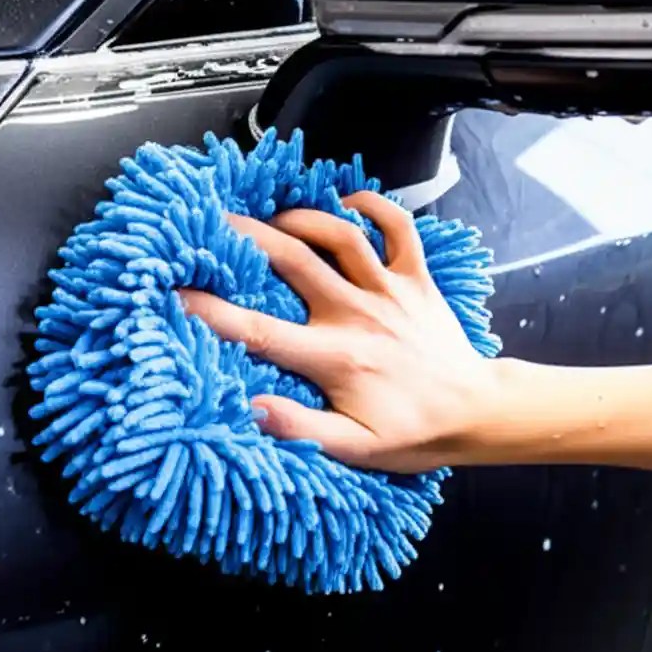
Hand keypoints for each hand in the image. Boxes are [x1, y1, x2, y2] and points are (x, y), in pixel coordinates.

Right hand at [181, 192, 498, 472]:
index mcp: (335, 358)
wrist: (475, 413)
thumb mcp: (356, 448)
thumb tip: (251, 407)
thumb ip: (302, 428)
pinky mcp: (417, 278)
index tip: (176, 292)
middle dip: (246, 236)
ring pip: (340, 234)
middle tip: (214, 223)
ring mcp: (390, 291)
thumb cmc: (412, 433)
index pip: (260, 330)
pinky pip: (399, 227)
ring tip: (272, 218)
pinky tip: (346, 204)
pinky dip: (374, 206)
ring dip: (301, 217)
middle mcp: (359, 315)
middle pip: (293, 260)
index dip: (213, 309)